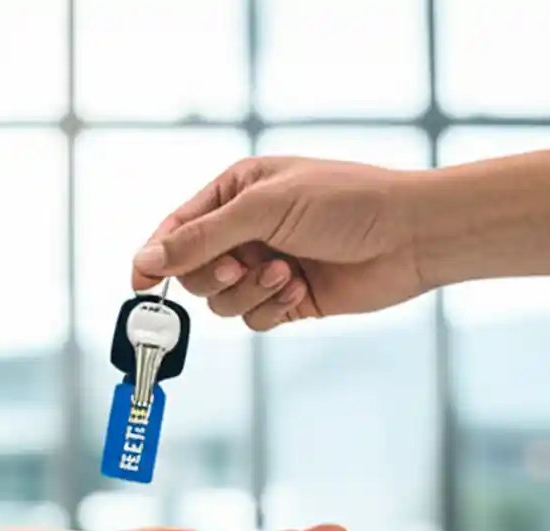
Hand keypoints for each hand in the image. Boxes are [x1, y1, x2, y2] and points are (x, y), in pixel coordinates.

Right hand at [132, 157, 424, 330]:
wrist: (410, 235)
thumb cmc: (344, 202)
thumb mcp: (263, 210)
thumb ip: (200, 238)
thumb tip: (146, 261)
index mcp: (235, 192)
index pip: (177, 228)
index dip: (155, 256)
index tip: (139, 285)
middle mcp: (246, 230)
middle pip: (194, 271)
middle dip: (215, 275)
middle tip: (242, 265)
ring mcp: (266, 266)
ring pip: (222, 300)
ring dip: (248, 293)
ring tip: (285, 274)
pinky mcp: (288, 299)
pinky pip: (253, 319)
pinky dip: (271, 308)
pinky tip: (300, 288)